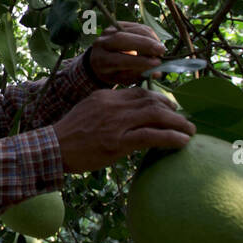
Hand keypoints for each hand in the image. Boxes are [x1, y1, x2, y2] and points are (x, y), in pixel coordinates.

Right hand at [51, 88, 194, 172]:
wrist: (52, 149)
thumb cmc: (69, 135)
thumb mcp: (88, 111)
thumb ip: (109, 110)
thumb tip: (130, 114)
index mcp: (105, 96)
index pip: (139, 93)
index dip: (159, 99)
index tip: (169, 108)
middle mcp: (113, 106)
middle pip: (152, 101)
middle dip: (173, 110)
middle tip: (184, 121)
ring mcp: (116, 123)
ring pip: (156, 116)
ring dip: (178, 123)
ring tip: (190, 131)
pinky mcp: (118, 142)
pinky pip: (152, 136)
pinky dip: (171, 138)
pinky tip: (182, 142)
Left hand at [86, 21, 165, 85]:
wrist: (100, 60)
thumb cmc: (114, 72)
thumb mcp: (123, 79)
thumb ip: (139, 75)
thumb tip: (158, 73)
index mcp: (100, 61)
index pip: (119, 60)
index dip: (140, 61)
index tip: (157, 63)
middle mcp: (101, 43)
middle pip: (123, 39)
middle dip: (145, 44)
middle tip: (162, 51)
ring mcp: (108, 31)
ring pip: (132, 30)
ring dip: (150, 38)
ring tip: (161, 49)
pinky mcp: (117, 24)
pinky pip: (137, 26)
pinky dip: (149, 34)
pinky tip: (155, 42)